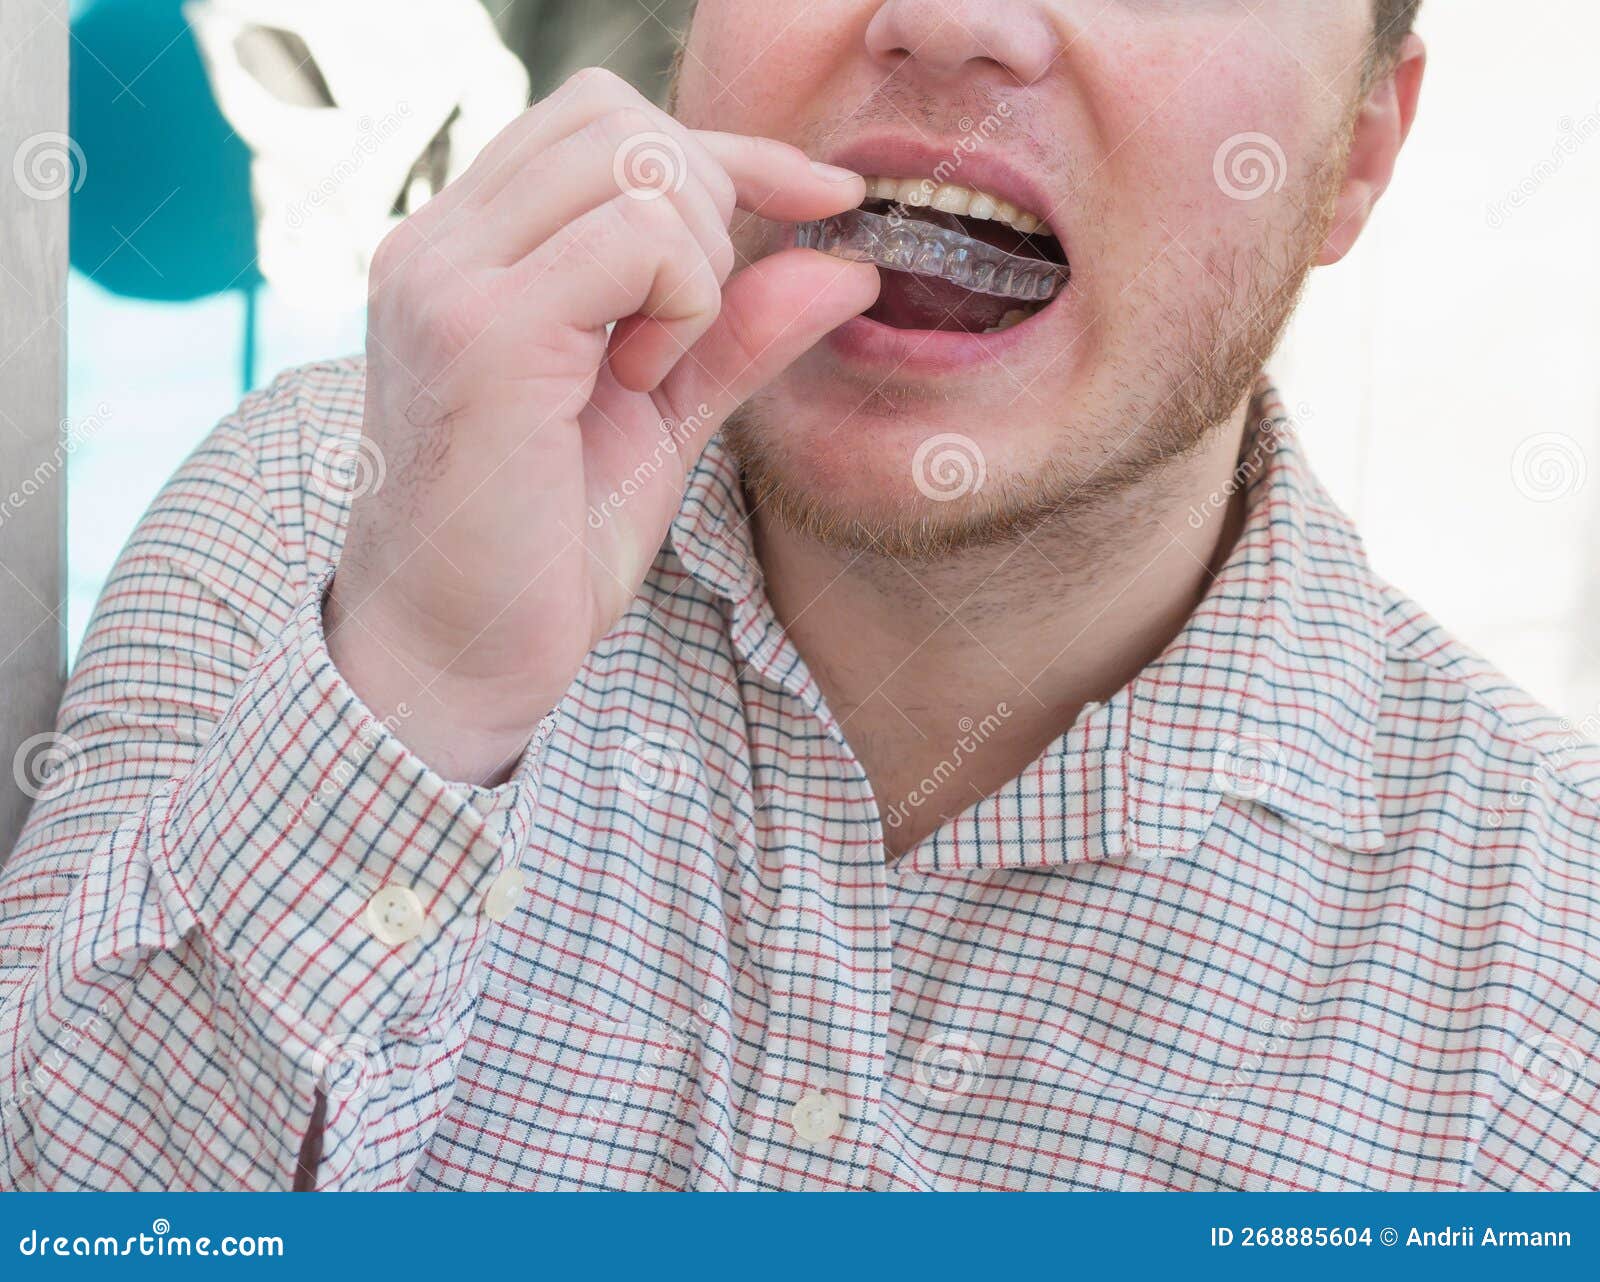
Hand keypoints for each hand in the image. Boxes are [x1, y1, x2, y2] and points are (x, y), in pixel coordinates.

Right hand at [324, 68, 877, 783]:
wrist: (458, 655)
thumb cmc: (544, 546)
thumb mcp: (663, 416)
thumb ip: (739, 331)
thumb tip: (847, 263)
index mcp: (465, 251)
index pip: (603, 124)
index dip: (726, 148)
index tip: (820, 194)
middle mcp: (437, 242)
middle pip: (615, 116)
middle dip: (706, 202)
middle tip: (688, 327)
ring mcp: (446, 276)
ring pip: (631, 159)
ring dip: (693, 258)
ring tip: (651, 364)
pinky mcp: (479, 329)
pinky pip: (635, 237)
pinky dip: (682, 300)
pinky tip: (638, 380)